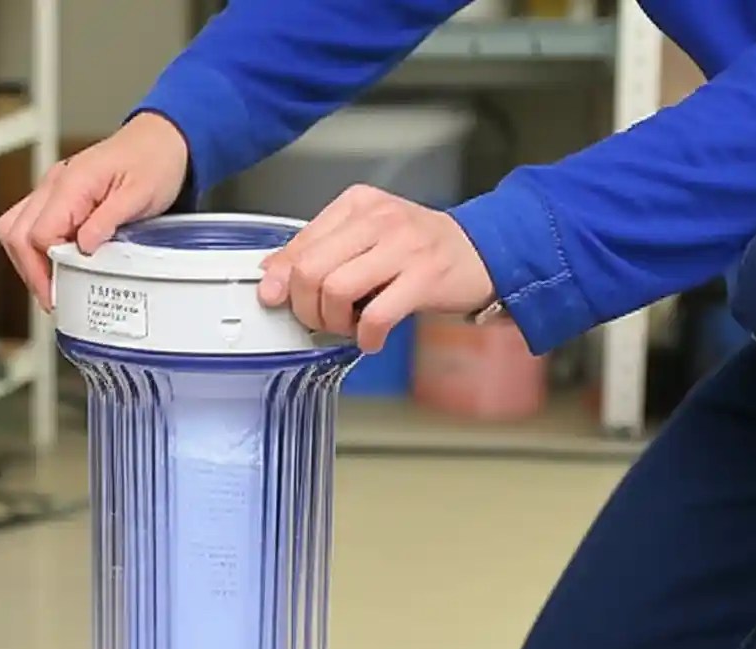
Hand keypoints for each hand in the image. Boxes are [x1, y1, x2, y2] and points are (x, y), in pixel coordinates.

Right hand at [0, 113, 189, 310]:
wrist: (161, 140)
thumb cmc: (154, 162)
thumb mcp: (140, 194)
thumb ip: (108, 220)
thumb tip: (82, 247)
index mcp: (72, 182)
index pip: (37, 233)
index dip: (45, 267)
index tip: (59, 291)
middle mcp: (54, 183)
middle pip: (15, 233)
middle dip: (29, 270)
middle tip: (50, 298)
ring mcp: (52, 188)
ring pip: (14, 228)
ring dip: (26, 260)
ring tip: (49, 285)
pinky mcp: (57, 196)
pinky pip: (29, 223)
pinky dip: (34, 248)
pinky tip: (53, 264)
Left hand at [258, 185, 495, 351]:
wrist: (484, 251)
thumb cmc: (419, 248)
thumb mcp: (365, 238)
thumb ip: (320, 251)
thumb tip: (271, 274)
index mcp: (358, 204)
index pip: (300, 243)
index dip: (282, 279)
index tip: (277, 299)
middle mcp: (379, 218)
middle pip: (311, 269)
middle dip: (306, 306)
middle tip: (320, 320)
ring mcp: (404, 246)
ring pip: (336, 290)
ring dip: (333, 321)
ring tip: (347, 326)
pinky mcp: (425, 277)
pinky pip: (376, 315)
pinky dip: (365, 336)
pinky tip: (370, 338)